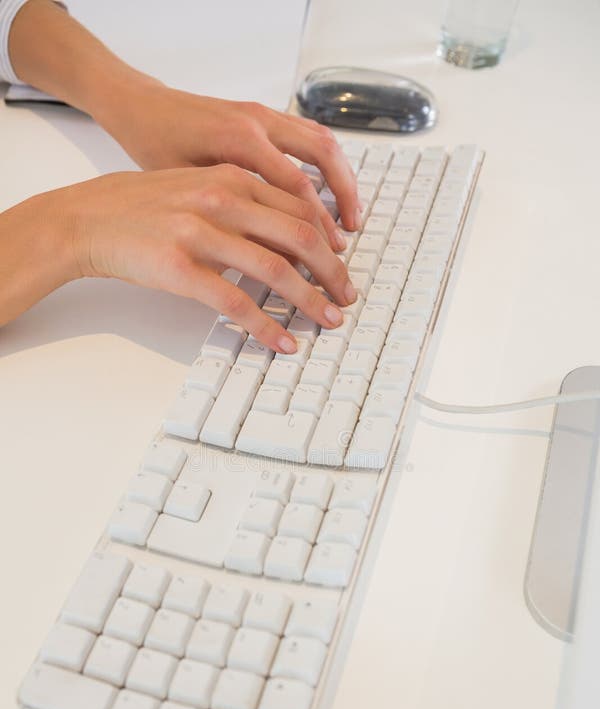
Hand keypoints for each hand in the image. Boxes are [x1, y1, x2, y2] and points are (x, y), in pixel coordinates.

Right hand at [63, 165, 356, 351]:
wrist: (88, 218)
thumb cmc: (143, 206)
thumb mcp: (198, 188)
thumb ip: (243, 205)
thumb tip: (286, 239)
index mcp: (232, 178)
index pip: (299, 209)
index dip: (328, 240)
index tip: (342, 263)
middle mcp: (223, 200)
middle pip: (299, 238)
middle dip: (332, 272)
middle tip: (347, 296)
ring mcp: (202, 234)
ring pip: (276, 270)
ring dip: (311, 300)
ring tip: (328, 320)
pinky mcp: (182, 269)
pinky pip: (237, 303)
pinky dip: (267, 326)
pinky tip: (282, 341)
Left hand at [99, 83, 360, 244]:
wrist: (140, 109)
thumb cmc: (154, 147)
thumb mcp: (187, 191)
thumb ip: (230, 218)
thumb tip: (270, 259)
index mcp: (240, 141)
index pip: (297, 188)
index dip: (318, 228)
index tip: (329, 256)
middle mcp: (258, 122)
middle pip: (323, 159)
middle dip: (344, 201)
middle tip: (348, 239)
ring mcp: (263, 115)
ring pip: (322, 143)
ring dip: (342, 180)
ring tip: (350, 218)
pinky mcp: (263, 116)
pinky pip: (309, 136)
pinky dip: (326, 164)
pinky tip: (328, 191)